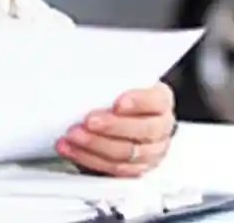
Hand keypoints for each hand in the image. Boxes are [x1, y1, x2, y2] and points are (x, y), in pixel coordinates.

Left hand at [56, 82, 176, 177]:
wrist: (129, 116)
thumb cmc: (122, 94)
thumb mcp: (122, 80)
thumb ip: (112, 76)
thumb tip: (88, 63)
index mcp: (161, 101)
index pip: (156, 101)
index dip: (139, 102)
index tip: (118, 102)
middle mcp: (160, 128)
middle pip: (142, 131)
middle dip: (112, 126)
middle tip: (88, 120)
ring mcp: (150, 152)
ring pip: (125, 153)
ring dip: (95, 145)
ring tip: (73, 136)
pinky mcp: (134, 169)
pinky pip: (112, 169)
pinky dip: (89, 159)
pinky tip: (72, 149)